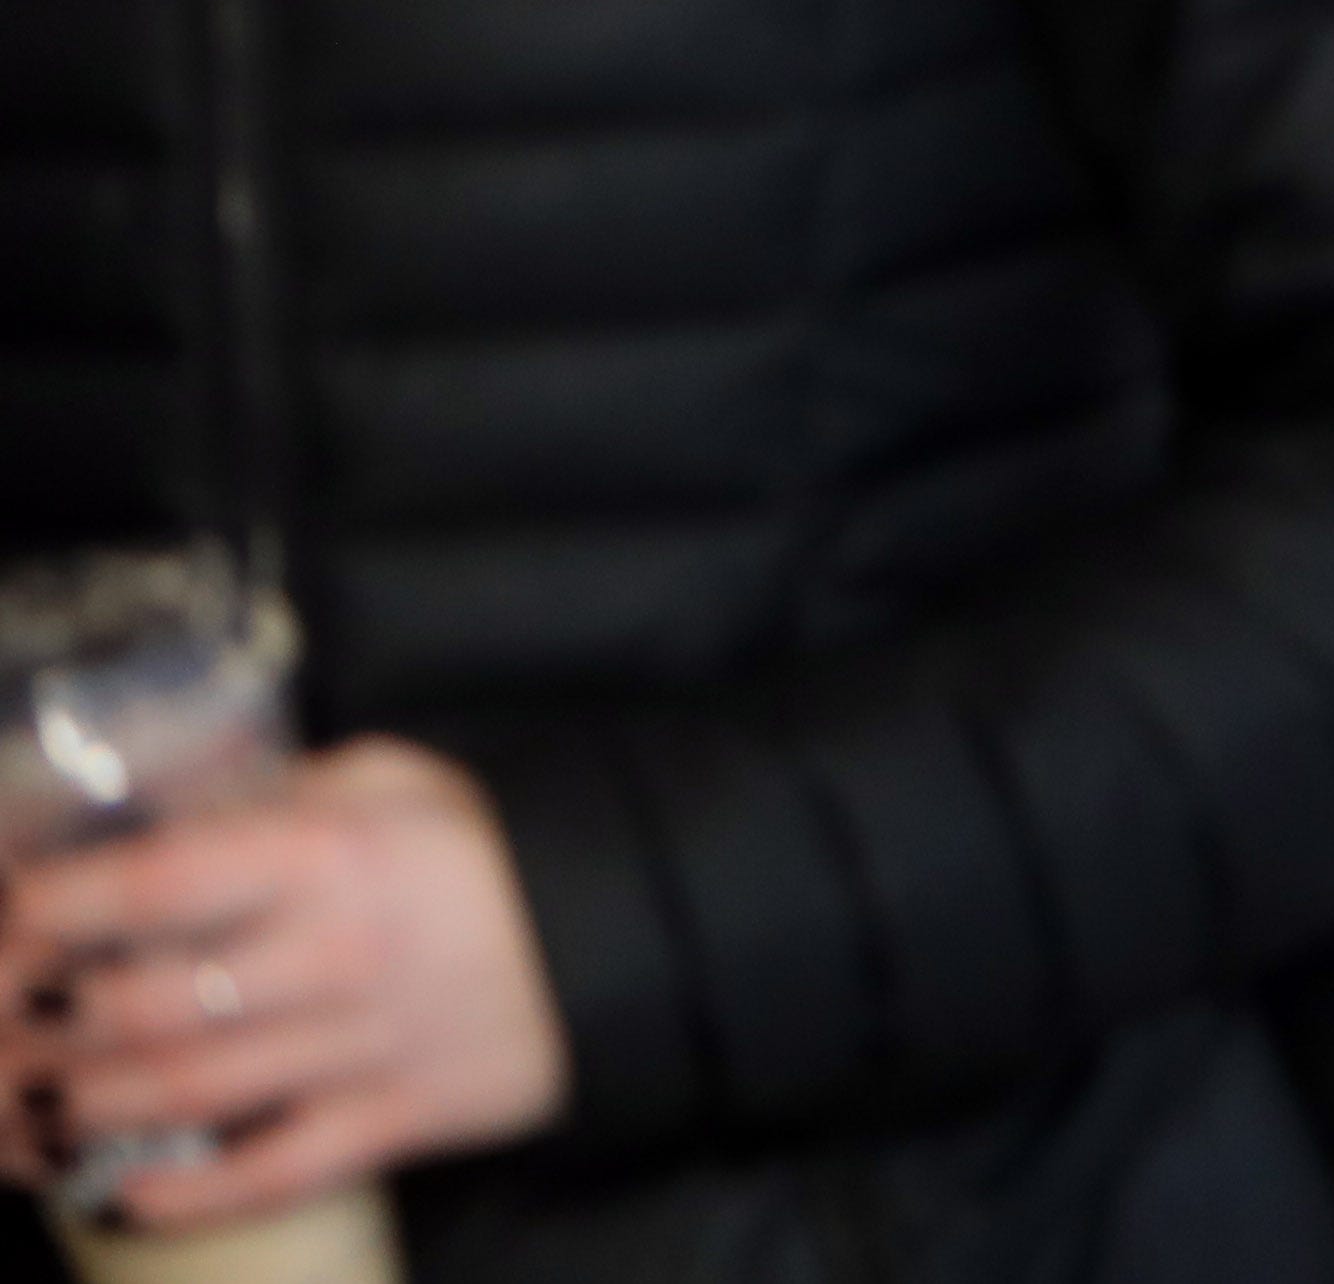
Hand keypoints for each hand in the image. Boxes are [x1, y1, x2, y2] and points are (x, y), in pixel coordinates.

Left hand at [7, 741, 565, 1221]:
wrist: (630, 928)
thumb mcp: (400, 781)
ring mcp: (367, 1047)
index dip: (56, 908)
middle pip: (145, 1006)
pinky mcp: (403, 1118)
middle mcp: (335, 953)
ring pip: (188, 1094)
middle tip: (17, 1023)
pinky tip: (127, 1192)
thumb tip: (172, 819)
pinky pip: (278, 1170)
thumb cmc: (495, 849)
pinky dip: (192, 1194)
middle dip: (51, 1024)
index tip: (16, 916)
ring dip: (91, 1106)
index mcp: (329, 854)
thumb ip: (283, 796)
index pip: (156, 883)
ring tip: (47, 1099)